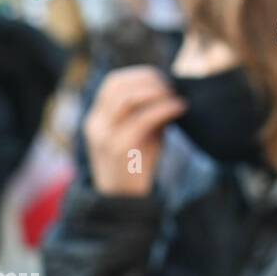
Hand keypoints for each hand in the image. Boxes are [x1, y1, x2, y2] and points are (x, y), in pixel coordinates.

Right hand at [84, 66, 185, 196]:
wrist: (125, 201)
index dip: (140, 74)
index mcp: (97, 118)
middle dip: (149, 80)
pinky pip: (142, 119)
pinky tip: (179, 108)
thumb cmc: (137, 164)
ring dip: (155, 92)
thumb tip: (172, 88)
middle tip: (172, 86)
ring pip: (127, 98)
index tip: (163, 78)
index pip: (113, 82)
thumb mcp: (142, 132)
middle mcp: (96, 124)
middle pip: (117, 85)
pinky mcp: (119, 149)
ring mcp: (105, 136)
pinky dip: (163, 109)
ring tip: (175, 96)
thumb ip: (150, 111)